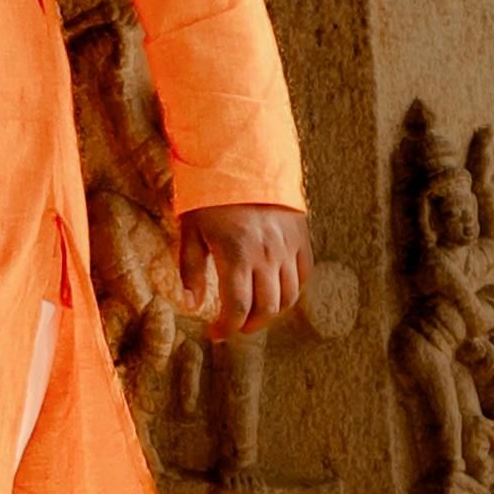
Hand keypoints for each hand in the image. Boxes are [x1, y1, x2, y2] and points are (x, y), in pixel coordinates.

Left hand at [174, 204, 312, 340]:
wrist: (244, 160)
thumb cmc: (210, 197)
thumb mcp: (190, 231)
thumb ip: (190, 270)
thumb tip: (191, 304)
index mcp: (236, 254)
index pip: (237, 307)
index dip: (226, 327)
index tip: (215, 333)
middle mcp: (266, 254)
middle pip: (266, 308)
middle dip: (248, 324)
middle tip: (234, 325)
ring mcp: (287, 247)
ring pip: (288, 297)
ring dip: (271, 313)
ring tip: (253, 313)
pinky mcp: (300, 238)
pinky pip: (303, 276)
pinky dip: (291, 292)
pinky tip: (274, 293)